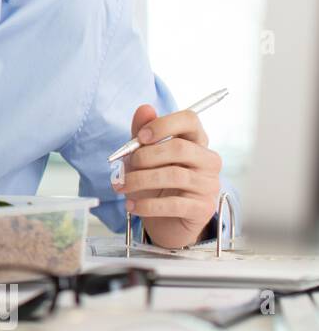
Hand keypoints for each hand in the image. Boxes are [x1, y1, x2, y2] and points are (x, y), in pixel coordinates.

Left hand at [113, 104, 222, 248]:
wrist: (165, 221)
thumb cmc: (155, 184)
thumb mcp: (144, 158)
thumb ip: (143, 134)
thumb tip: (144, 108)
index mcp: (195, 141)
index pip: (190, 120)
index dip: (163, 125)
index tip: (141, 137)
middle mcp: (208, 160)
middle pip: (180, 148)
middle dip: (146, 156)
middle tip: (125, 166)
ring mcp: (209, 184)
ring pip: (174, 175)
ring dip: (140, 181)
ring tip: (121, 187)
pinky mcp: (203, 208)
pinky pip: (174, 203)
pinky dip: (147, 205)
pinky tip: (131, 206)